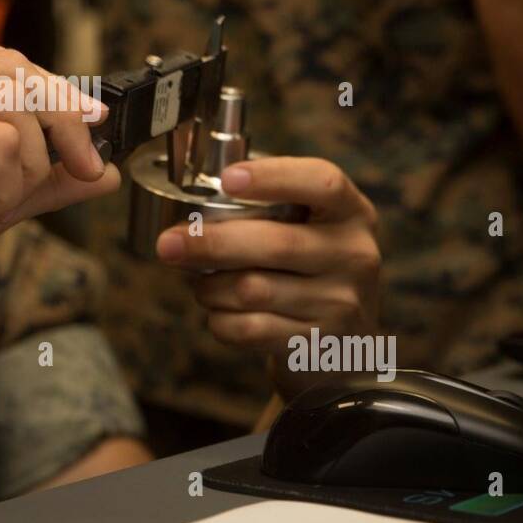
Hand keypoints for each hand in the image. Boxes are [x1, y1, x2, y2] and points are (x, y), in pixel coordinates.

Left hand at [154, 157, 380, 400]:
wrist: (347, 344)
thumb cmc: (310, 268)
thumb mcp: (310, 227)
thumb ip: (267, 204)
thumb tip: (189, 185)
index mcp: (351, 212)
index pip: (322, 182)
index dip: (273, 177)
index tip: (228, 179)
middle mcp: (354, 254)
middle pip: (275, 243)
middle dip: (210, 242)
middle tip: (167, 243)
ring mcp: (341, 302)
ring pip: (253, 290)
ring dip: (211, 287)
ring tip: (201, 284)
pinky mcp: (318, 343)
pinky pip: (250, 329)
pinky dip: (220, 320)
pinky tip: (219, 312)